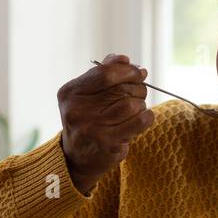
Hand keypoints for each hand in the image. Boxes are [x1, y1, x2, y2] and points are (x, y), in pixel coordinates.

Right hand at [57, 53, 153, 193]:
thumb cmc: (87, 118)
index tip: (139, 72)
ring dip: (141, 103)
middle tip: (140, 92)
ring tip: (137, 107)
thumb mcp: (86, 93)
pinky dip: (147, 116)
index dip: (127, 70)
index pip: (105, 73)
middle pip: (121, 89)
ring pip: (131, 105)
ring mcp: (92, 128)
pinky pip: (138, 122)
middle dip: (137, 87)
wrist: (77, 158)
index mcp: (70, 92)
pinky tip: (144, 117)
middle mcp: (77, 110)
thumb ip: (103, 73)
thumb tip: (124, 59)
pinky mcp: (107, 143)